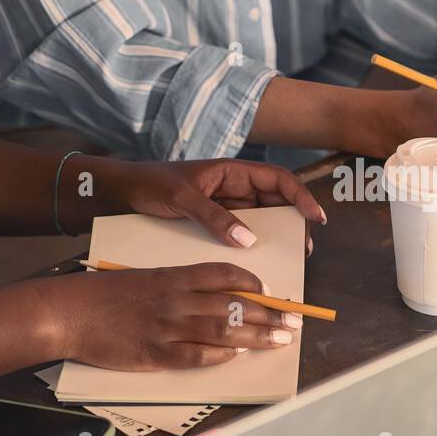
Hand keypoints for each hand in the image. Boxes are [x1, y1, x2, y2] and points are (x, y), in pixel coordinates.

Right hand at [52, 263, 298, 369]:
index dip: (253, 283)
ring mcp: (166, 327)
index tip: (272, 292)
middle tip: (294, 321)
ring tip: (281, 340)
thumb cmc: (105, 294)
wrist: (68, 311)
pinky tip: (237, 355)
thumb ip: (179, 285)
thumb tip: (214, 296)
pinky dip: (220, 355)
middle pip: (234, 304)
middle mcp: (176, 299)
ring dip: (257, 335)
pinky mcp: (155, 354)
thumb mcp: (146, 278)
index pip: (224, 274)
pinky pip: (197, 355)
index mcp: (173, 276)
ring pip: (224, 329)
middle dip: (270, 313)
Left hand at [105, 158, 326, 252]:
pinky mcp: (216, 224)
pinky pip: (242, 234)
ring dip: (277, 237)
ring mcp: (227, 207)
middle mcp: (235, 188)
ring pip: (262, 220)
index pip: (278, 180)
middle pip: (276, 202)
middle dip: (294, 222)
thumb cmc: (151, 184)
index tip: (314, 217)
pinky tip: (259, 263)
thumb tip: (248, 240)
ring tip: (289, 258)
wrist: (121, 194)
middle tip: (304, 248)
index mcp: (232, 172)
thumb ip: (215, 217)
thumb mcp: (183, 198)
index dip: (301, 196)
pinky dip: (254, 247)